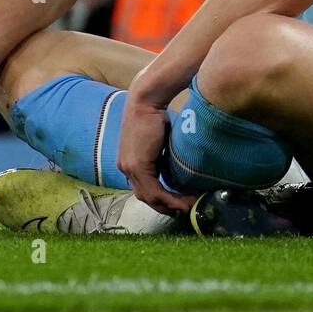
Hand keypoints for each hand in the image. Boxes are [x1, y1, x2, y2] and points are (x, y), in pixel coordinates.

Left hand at [117, 94, 193, 215]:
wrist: (146, 100)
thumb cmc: (154, 114)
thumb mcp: (158, 141)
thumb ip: (161, 157)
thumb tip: (174, 168)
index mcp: (128, 161)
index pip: (142, 188)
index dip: (158, 198)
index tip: (176, 202)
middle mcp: (125, 167)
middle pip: (144, 196)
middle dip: (163, 207)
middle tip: (182, 210)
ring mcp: (130, 167)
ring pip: (149, 197)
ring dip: (169, 206)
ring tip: (187, 207)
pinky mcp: (138, 165)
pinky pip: (154, 190)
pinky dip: (169, 199)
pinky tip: (182, 202)